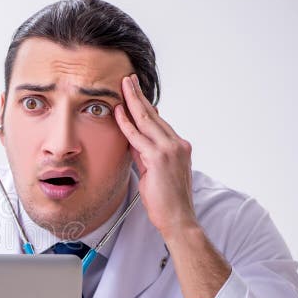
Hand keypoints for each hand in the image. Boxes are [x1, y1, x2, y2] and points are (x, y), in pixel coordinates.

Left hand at [114, 74, 196, 238]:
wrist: (178, 218)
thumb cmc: (166, 200)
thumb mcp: (152, 171)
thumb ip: (143, 154)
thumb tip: (131, 141)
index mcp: (178, 146)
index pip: (158, 122)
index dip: (145, 106)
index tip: (135, 93)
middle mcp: (177, 144)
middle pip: (153, 115)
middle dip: (138, 96)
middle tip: (128, 79)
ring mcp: (170, 150)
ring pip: (146, 120)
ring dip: (132, 101)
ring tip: (123, 86)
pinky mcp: (159, 158)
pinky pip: (138, 137)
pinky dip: (127, 123)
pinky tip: (118, 112)